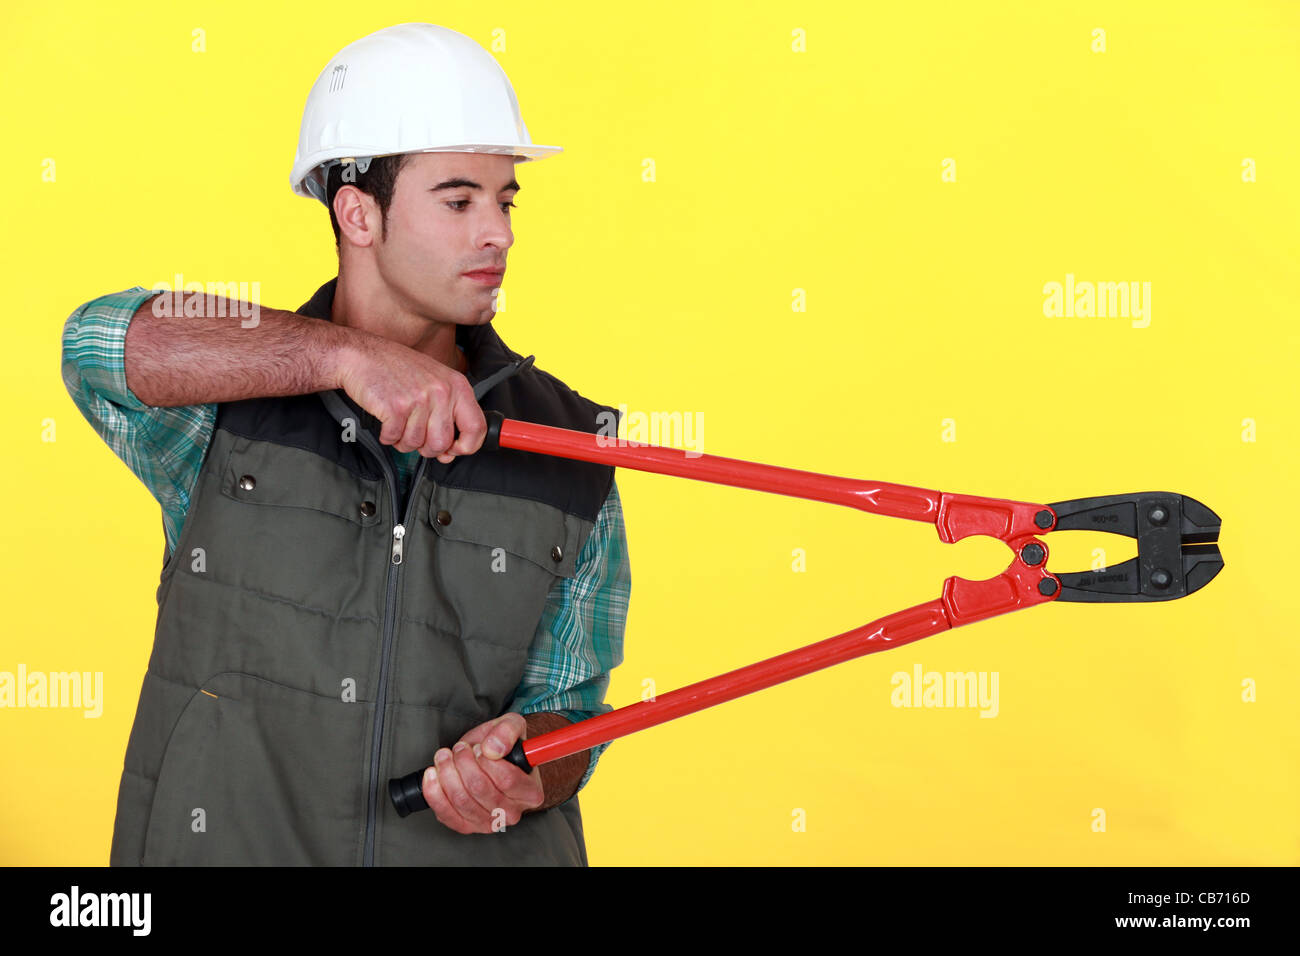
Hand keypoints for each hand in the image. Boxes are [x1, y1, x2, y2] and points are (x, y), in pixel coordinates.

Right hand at [335, 329, 485, 463]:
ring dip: (403, 440)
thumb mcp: (434, 382)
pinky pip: (394, 439)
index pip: (477, 428)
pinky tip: (386, 420)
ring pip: (416, 444)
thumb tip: (451, 453)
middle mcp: (441, 391)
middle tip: (415, 433)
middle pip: (442, 444)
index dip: (466, 447)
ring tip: (398, 421)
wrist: (361, 355)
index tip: (453, 450)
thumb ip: (447, 416)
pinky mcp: (396, 407)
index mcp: (457, 386)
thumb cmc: (397, 369)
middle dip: (426, 447)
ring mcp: (419, 399)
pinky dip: (387, 436)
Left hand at [420, 713, 544, 833]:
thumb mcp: (512, 726)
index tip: (479, 748)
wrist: (491, 761)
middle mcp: (512, 812)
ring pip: (461, 800)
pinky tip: (433, 774)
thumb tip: (493, 749)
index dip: (487, 761)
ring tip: (446, 756)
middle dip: (463, 762)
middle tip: (461, 748)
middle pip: (480, 789)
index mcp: (530, 792)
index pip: (508, 780)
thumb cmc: (503, 746)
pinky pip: (446, 814)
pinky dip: (434, 792)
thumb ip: (507, 731)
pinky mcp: (467, 826)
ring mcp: (489, 823)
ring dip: (447, 772)